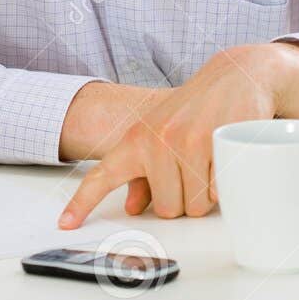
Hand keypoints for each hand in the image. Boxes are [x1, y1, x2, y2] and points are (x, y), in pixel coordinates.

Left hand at [57, 43, 298, 228]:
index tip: (64, 224)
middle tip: (194, 169)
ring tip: (209, 164)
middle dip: (184, 200)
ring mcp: (186, 141)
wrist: (234, 75)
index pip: (102, 176)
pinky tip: (226, 161)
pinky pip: (220, 192)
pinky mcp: (217, 143)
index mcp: (135, 140)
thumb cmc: (194, 111)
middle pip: (168, 209)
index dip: (82, 202)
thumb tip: (133, 208)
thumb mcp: (162, 135)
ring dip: (207, 196)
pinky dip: (226, 187)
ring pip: (195, 205)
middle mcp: (156, 140)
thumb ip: (144, 175)